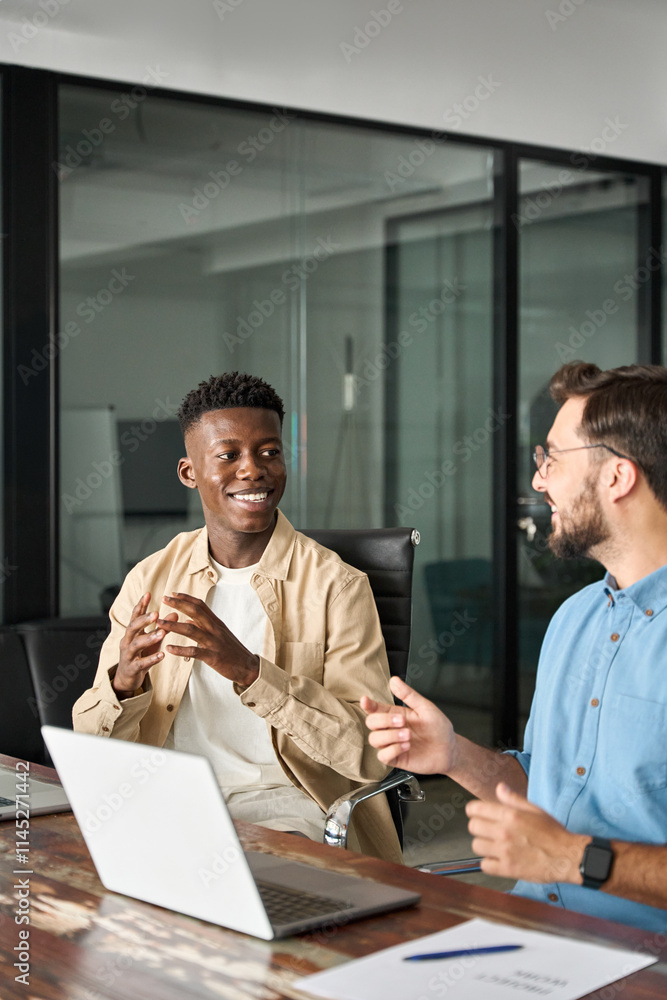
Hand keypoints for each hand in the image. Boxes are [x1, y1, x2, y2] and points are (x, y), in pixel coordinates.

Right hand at [113, 593, 177, 696]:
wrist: (127, 679)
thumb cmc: (140, 655)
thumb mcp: (152, 640)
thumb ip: (162, 627)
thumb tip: (176, 612)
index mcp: (132, 633)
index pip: (135, 616)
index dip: (141, 605)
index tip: (148, 594)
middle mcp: (127, 641)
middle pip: (132, 627)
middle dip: (143, 620)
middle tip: (156, 613)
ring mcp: (128, 655)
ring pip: (136, 644)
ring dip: (149, 637)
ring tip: (162, 632)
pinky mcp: (132, 669)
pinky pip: (141, 663)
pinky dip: (151, 658)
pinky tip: (162, 654)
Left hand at [158, 593, 259, 686]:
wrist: (247, 666)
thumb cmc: (232, 650)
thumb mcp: (220, 633)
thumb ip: (204, 625)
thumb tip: (188, 618)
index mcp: (216, 622)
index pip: (200, 605)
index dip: (186, 598)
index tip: (173, 593)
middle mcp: (214, 629)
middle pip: (195, 611)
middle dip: (178, 604)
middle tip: (164, 599)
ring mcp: (213, 642)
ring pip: (191, 629)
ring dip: (173, 625)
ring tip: (159, 623)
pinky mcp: (212, 656)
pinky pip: (194, 651)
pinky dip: (180, 649)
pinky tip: (169, 649)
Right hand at [361, 676, 455, 773]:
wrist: (449, 750)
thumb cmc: (438, 728)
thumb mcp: (425, 708)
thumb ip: (408, 695)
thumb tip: (394, 680)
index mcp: (395, 714)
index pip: (375, 708)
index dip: (368, 704)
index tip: (366, 700)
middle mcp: (390, 729)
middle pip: (371, 723)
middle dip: (384, 720)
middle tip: (402, 721)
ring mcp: (392, 744)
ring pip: (374, 739)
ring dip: (390, 736)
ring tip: (408, 736)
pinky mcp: (396, 759)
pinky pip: (382, 756)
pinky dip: (393, 750)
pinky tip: (407, 746)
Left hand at [465, 782, 586, 883]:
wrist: (568, 857)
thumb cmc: (554, 833)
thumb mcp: (535, 810)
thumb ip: (513, 799)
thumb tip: (499, 788)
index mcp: (510, 815)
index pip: (475, 809)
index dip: (474, 811)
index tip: (477, 815)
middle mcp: (504, 832)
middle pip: (472, 827)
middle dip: (479, 828)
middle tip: (489, 831)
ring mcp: (505, 851)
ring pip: (476, 846)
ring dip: (484, 846)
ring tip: (495, 846)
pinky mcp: (508, 869)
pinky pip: (484, 866)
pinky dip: (489, 864)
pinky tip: (499, 860)